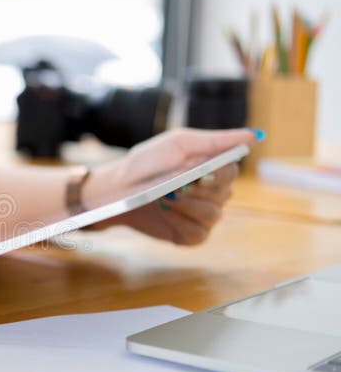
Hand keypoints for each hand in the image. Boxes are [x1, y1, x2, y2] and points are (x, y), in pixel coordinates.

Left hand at [81, 128, 256, 244]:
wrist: (118, 191)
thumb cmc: (145, 164)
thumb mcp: (179, 144)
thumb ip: (216, 141)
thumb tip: (253, 136)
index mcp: (210, 168)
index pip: (231, 171)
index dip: (220, 174)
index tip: (202, 174)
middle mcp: (211, 192)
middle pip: (225, 194)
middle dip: (198, 190)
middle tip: (174, 186)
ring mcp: (201, 215)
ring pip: (213, 214)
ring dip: (188, 206)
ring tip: (164, 198)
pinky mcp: (189, 235)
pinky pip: (199, 233)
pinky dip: (181, 223)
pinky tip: (165, 213)